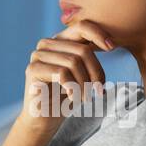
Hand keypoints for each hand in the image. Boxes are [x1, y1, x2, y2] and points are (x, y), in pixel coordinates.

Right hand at [21, 17, 115, 134]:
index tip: (113, 47)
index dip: (99, 34)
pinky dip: (72, 88)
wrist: (45, 119)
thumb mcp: (84, 74)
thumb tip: (111, 44)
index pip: (82, 27)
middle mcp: (47, 44)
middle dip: (95, 72)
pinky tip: (72, 97)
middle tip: (99, 91)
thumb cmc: (67, 96)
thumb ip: (91, 57)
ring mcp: (38, 55)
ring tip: (85, 98)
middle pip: (82, 50)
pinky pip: (62, 73)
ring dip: (84, 84)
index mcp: (60, 40)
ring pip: (73, 62)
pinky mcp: (33, 69)